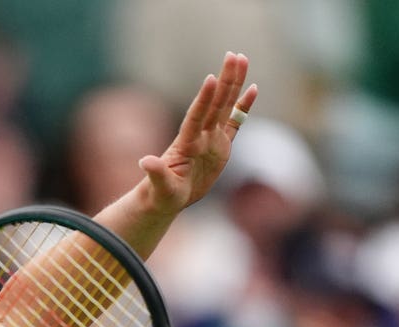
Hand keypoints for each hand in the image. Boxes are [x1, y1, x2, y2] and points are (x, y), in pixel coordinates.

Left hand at [139, 52, 256, 214]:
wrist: (166, 197)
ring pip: (225, 106)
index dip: (204, 100)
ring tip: (242, 59)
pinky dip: (243, 107)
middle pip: (215, 104)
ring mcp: (211, 139)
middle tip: (233, 55)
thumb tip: (145, 162)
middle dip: (225, 80)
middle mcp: (200, 137)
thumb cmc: (161, 194)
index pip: (196, 118)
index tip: (211, 79)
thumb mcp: (160, 188)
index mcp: (187, 145)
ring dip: (234, 84)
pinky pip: (235, 123)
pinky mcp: (221, 146)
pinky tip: (253, 88)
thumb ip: (156, 174)